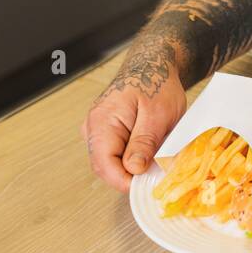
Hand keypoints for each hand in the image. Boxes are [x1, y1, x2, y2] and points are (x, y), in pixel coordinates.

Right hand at [82, 63, 187, 192]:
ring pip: (113, 163)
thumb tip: (133, 170)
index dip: (125, 181)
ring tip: (157, 155)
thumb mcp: (158, 114)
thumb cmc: (156, 83)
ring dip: (135, 166)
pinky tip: (151, 149)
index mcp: (102, 122)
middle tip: (158, 173)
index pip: (104, 165)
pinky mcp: (108, 133)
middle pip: (107, 167)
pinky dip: (135, 157)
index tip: (147, 187)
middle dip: (132, 175)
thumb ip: (144, 142)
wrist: (154, 65)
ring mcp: (98, 131)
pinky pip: (118, 154)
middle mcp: (93, 128)